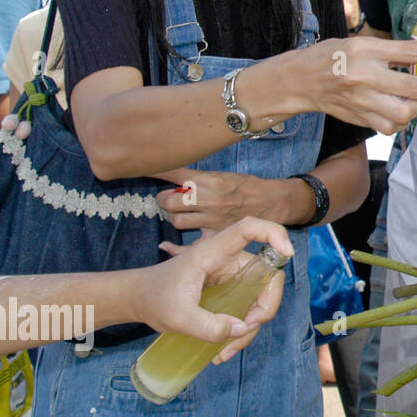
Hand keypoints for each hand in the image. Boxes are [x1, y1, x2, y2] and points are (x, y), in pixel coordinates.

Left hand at [133, 217, 291, 362]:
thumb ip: (206, 325)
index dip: (273, 233)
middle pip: (267, 273)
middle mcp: (228, 260)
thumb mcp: (175, 315)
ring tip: (225, 351)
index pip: (249, 228)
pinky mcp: (232, 290)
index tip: (287, 252)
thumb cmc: (153, 297)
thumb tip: (241, 329)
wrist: (139, 299)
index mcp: (213, 252)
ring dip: (251, 327)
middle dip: (265, 306)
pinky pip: (249, 308)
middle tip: (245, 330)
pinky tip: (225, 348)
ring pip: (260, 297)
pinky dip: (242, 330)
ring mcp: (233, 275)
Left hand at [153, 168, 292, 232]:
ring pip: (176, 221)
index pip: (175, 174)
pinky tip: (168, 245)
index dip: (157, 171)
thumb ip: (198, 177)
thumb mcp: (223, 174)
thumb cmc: (246, 186)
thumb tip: (170, 173)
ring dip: (173, 216)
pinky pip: (189, 245)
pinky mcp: (216, 235)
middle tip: (169, 198)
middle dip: (165, 199)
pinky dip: (176, 247)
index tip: (145, 169)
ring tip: (179, 213)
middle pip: (169, 201)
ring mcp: (211, 219)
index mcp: (211, 180)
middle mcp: (209, 199)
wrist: (271, 202)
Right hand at [286, 37, 416, 134]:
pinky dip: (400, 122)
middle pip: (414, 86)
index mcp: (367, 50)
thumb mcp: (360, 44)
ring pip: (403, 113)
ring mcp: (361, 100)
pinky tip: (401, 113)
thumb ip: (390, 51)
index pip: (412, 52)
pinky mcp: (359, 118)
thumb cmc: (333, 56)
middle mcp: (364, 75)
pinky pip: (389, 127)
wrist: (300, 80)